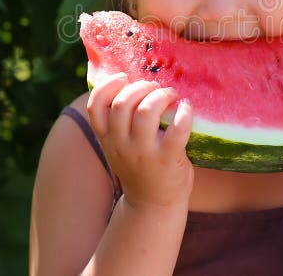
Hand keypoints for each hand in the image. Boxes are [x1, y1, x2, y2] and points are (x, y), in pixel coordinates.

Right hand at [87, 73, 193, 211]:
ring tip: (171, 95)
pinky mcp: (167, 160)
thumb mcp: (120, 147)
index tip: (123, 77)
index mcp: (107, 140)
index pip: (96, 108)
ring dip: (161, 96)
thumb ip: (120, 124)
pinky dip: (183, 113)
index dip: (107, 87)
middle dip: (141, 87)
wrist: (154, 206)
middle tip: (155, 87)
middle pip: (122, 105)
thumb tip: (133, 82)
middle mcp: (121, 146)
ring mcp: (143, 154)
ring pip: (146, 112)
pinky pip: (176, 129)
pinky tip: (186, 108)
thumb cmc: (141, 168)